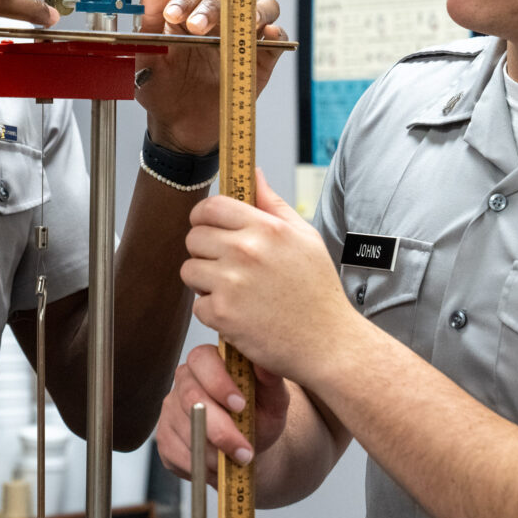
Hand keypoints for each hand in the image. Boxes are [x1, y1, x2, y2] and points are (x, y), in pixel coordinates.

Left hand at [134, 0, 284, 153]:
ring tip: (241, 25)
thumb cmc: (161, 90)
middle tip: (198, 27)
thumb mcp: (148, 56)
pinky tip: (264, 37)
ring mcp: (242, 38)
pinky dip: (275, 34)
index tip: (173, 16)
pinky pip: (277, 38)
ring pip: (261, 7)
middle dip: (214, 6)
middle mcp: (219, 21)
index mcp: (190, 15)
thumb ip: (151, 16)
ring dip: (253, 11)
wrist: (179, 129)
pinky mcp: (261, 58)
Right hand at [156, 344, 289, 479]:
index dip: (218, 382)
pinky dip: (202, 468)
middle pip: (191, 399)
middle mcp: (184, 380)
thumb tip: (266, 362)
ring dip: (215, 454)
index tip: (241, 406)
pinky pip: (177, 454)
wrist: (251, 445)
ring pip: (186, 431)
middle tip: (245, 452)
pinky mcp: (164, 437)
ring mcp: (170, 408)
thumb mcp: (273, 398)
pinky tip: (220, 467)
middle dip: (220, 430)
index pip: (202, 360)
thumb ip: (271, 379)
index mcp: (209, 361)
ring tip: (237, 462)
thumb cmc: (261, 415)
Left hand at [181, 170, 355, 383]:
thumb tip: (253, 173)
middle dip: (204, 251)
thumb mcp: (304, 237)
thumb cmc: (318, 291)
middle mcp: (246, 251)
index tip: (208, 227)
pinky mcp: (222, 315)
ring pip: (189, 270)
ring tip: (233, 291)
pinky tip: (238, 314)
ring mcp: (231, 283)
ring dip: (204, 282)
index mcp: (266, 228)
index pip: (211, 206)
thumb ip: (273, 204)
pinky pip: (197, 305)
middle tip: (226, 266)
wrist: (328, 343)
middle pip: (194, 237)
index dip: (204, 216)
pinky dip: (213, 312)